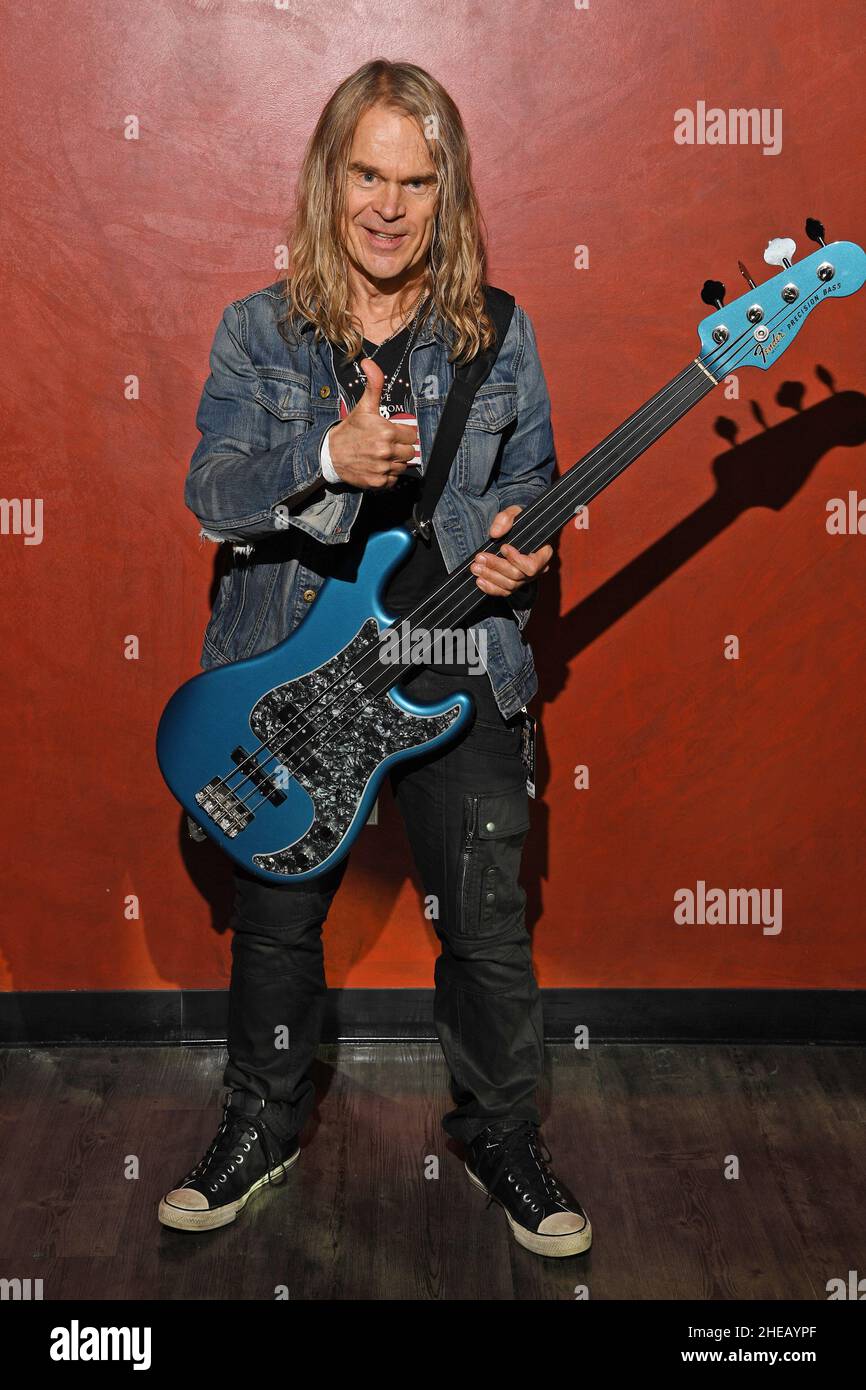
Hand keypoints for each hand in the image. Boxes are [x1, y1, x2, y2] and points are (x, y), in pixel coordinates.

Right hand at [326, 358, 417, 489]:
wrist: (331, 454)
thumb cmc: (350, 430)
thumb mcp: (364, 407)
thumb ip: (374, 385)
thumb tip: (369, 362)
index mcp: (387, 432)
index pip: (412, 435)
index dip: (403, 433)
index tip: (393, 433)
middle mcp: (386, 451)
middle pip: (410, 452)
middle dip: (401, 447)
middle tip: (387, 444)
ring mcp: (383, 468)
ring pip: (403, 466)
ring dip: (395, 462)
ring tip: (381, 455)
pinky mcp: (378, 482)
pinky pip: (394, 479)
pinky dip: (388, 475)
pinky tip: (377, 466)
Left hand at [470, 504, 551, 596]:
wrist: (515, 530)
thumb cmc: (518, 521)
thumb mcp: (514, 513)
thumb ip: (505, 519)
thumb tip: (495, 534)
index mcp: (543, 553)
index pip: (532, 565)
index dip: (517, 559)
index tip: (503, 547)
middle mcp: (537, 569)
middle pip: (517, 575)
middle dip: (496, 566)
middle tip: (479, 557)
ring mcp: (525, 579)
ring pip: (509, 585)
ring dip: (490, 576)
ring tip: (475, 567)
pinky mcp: (514, 584)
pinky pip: (503, 592)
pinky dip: (490, 588)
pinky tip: (480, 580)